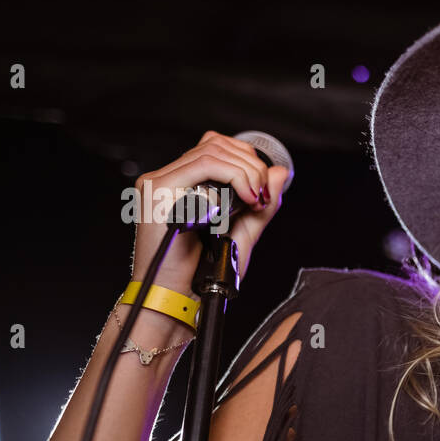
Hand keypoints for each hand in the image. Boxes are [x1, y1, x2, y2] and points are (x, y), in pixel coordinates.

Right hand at [130, 130, 290, 295]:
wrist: (177, 296)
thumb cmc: (202, 273)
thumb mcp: (242, 233)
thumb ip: (261, 204)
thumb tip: (281, 172)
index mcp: (183, 184)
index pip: (215, 147)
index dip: (246, 159)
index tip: (264, 188)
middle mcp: (169, 178)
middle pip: (215, 144)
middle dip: (251, 165)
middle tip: (263, 195)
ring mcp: (160, 182)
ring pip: (212, 151)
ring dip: (246, 172)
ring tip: (255, 199)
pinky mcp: (158, 189)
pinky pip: (203, 165)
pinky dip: (233, 176)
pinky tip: (245, 198)